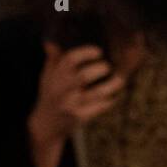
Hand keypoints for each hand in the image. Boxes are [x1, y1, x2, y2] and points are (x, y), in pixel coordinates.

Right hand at [28, 42, 125, 166]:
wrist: (47, 124)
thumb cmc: (51, 95)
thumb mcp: (47, 77)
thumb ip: (53, 60)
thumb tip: (51, 42)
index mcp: (56, 76)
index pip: (70, 60)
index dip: (86, 53)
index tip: (98, 51)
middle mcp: (63, 89)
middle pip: (84, 76)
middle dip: (100, 69)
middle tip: (108, 67)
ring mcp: (72, 104)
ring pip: (97, 93)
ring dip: (112, 86)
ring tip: (120, 80)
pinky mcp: (80, 117)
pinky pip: (99, 108)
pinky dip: (109, 101)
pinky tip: (115, 96)